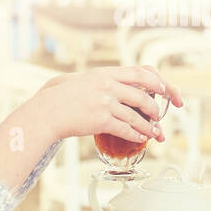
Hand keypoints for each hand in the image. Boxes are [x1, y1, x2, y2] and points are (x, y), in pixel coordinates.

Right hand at [28, 65, 183, 145]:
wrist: (46, 110)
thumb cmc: (61, 97)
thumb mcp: (84, 80)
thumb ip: (103, 81)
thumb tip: (120, 86)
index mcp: (106, 73)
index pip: (140, 72)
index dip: (157, 81)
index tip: (164, 90)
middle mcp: (108, 85)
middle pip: (143, 95)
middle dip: (156, 108)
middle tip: (160, 116)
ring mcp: (105, 102)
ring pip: (137, 115)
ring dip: (149, 126)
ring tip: (155, 133)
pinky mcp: (101, 120)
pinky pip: (125, 129)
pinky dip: (136, 135)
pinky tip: (140, 139)